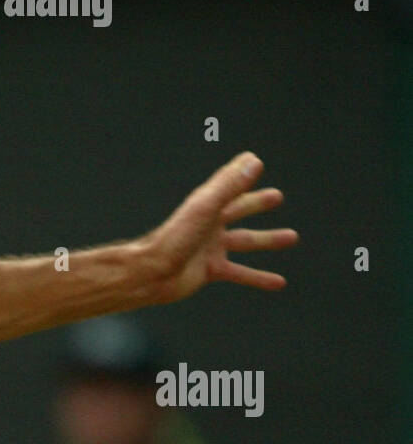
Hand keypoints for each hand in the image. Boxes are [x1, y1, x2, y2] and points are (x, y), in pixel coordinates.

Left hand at [145, 152, 297, 303]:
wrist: (152, 273)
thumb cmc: (175, 238)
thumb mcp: (206, 208)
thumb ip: (229, 185)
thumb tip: (255, 161)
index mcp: (207, 206)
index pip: (230, 186)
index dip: (244, 176)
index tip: (258, 164)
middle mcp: (209, 225)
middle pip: (239, 210)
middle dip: (256, 203)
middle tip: (277, 197)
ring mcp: (210, 248)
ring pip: (245, 242)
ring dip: (267, 240)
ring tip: (291, 237)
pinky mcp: (210, 270)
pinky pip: (240, 273)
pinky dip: (258, 277)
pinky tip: (278, 282)